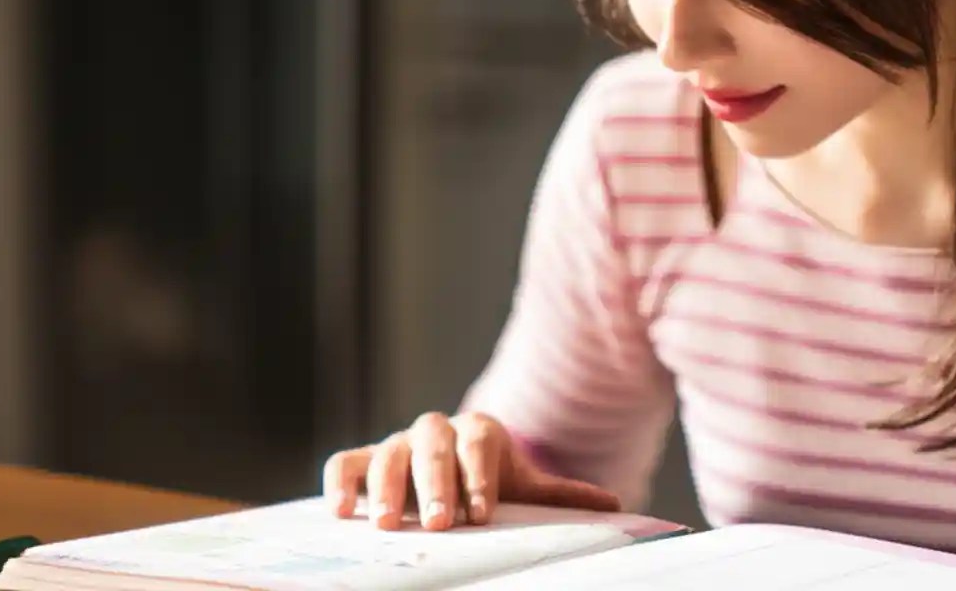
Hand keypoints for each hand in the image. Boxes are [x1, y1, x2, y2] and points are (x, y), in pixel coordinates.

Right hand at [322, 411, 620, 530]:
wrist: (451, 473)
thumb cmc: (490, 484)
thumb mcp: (524, 489)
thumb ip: (561, 496)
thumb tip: (615, 505)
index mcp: (479, 431)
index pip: (479, 445)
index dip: (479, 478)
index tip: (482, 515)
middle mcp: (436, 430)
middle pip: (433, 445)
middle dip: (436, 484)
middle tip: (441, 523)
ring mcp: (397, 443)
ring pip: (388, 452)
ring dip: (388, 487)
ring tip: (388, 524)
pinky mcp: (364, 460)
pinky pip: (347, 462)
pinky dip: (341, 481)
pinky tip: (342, 511)